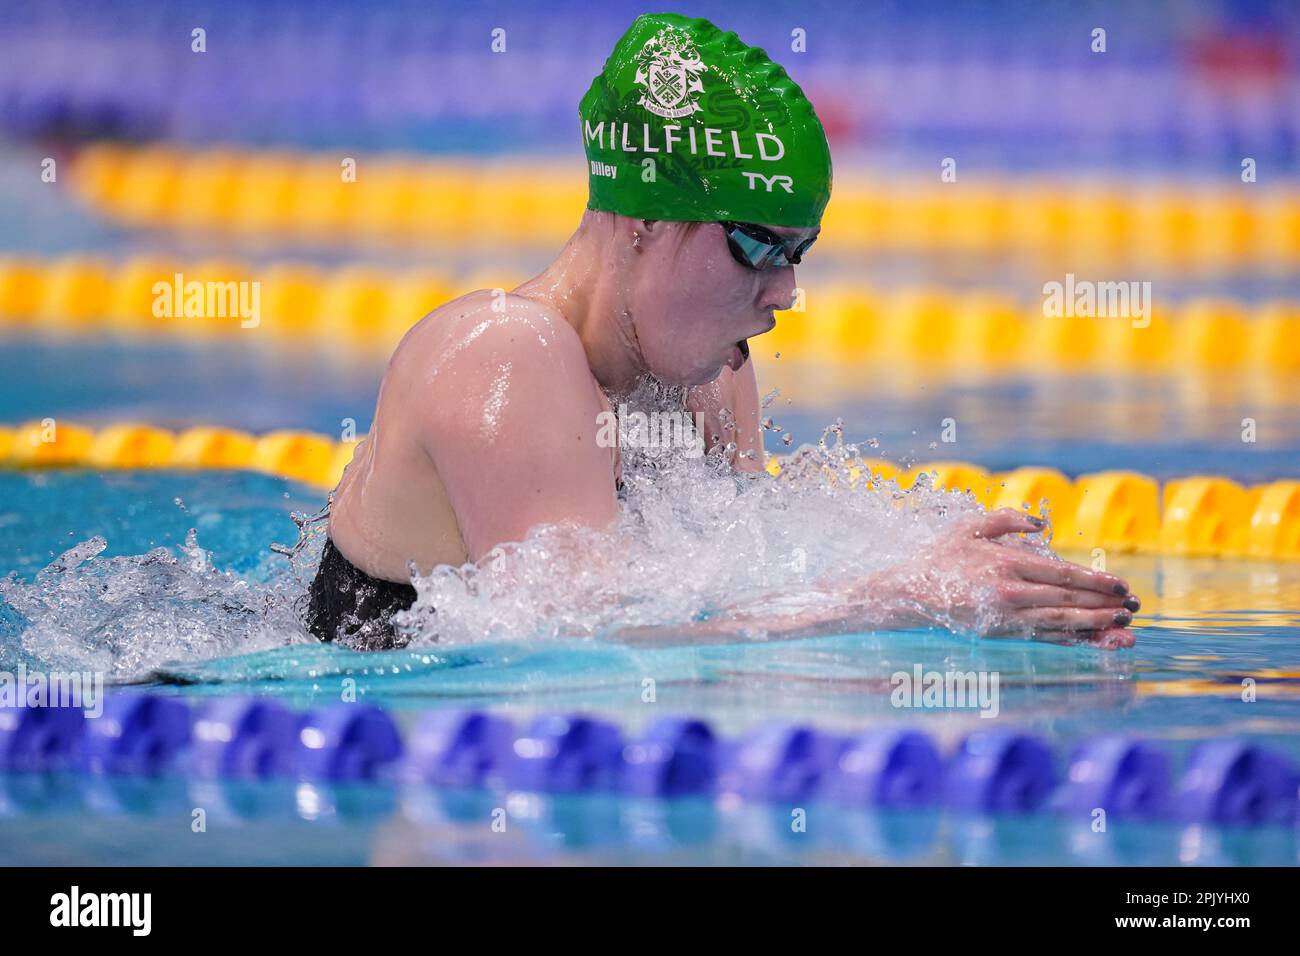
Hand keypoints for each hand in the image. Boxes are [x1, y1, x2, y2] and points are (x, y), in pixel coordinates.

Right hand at [869, 508, 1139, 648]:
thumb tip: (1042, 525)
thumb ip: (1008, 520)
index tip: (1121, 585)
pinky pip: (1042, 638)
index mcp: (1005, 564)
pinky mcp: (1000, 633)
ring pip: (1059, 623)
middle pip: (1066, 600)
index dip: (1095, 582)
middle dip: (1104, 605)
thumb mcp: (970, 526)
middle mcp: (1008, 593)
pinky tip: (1092, 643)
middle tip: (1133, 607)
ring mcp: (1004, 617)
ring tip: (1124, 629)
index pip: (1061, 575)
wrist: (909, 591)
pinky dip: (1071, 641)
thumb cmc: (941, 555)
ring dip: (1095, 627)